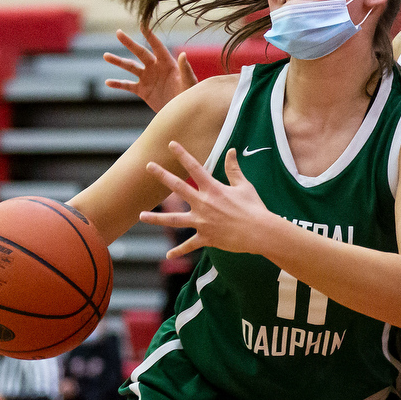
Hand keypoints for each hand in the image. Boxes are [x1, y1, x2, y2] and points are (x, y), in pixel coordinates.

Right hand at [103, 24, 197, 112]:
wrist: (181, 112)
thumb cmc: (189, 96)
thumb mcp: (189, 84)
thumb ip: (185, 70)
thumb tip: (183, 54)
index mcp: (167, 63)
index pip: (157, 46)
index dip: (150, 36)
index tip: (142, 24)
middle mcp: (155, 67)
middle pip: (140, 52)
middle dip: (129, 43)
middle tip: (118, 33)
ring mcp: (148, 78)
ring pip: (130, 67)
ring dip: (118, 61)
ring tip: (106, 56)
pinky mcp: (142, 91)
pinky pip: (127, 85)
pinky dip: (118, 84)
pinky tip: (108, 82)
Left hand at [138, 143, 269, 257]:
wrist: (259, 232)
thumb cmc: (254, 208)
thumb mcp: (244, 186)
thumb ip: (234, 169)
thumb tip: (231, 151)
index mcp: (213, 189)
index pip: (195, 167)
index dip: (183, 154)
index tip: (171, 144)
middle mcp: (203, 203)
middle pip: (178, 187)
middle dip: (162, 175)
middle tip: (148, 166)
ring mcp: (202, 222)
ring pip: (174, 219)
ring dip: (156, 218)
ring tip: (141, 216)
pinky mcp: (206, 238)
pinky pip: (189, 245)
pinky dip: (179, 251)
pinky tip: (167, 255)